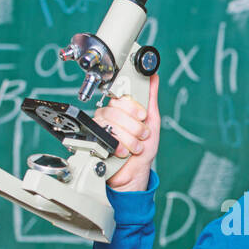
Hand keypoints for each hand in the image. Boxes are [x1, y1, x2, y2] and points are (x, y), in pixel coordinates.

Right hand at [92, 72, 160, 191]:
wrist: (135, 173)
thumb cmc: (143, 149)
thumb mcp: (152, 121)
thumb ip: (150, 98)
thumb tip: (153, 76)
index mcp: (120, 109)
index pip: (119, 98)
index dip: (132, 107)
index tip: (142, 116)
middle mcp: (107, 117)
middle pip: (114, 111)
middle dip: (134, 127)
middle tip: (142, 135)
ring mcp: (99, 130)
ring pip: (110, 125)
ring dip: (129, 139)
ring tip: (136, 147)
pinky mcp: (94, 143)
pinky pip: (103, 139)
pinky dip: (119, 147)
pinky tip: (124, 152)